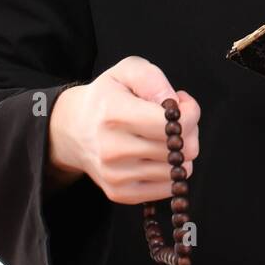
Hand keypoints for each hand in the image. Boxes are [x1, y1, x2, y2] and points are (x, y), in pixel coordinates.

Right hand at [46, 56, 199, 202]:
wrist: (74, 129)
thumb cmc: (107, 97)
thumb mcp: (126, 70)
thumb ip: (152, 78)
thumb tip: (173, 104)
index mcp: (114, 114)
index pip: (172, 124)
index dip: (190, 112)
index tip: (181, 105)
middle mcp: (112, 149)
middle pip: (182, 149)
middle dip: (188, 131)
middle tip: (175, 120)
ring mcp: (116, 175)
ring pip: (179, 169)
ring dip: (180, 151)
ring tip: (162, 136)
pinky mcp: (120, 193)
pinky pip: (168, 188)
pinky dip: (170, 170)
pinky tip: (156, 154)